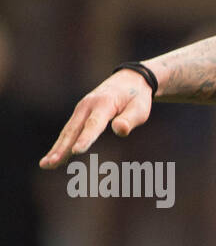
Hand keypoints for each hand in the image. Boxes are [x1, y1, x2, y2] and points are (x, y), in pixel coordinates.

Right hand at [40, 68, 154, 169]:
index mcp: (104, 104)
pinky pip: (69, 131)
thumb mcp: (140, 108)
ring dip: (56, 148)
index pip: (93, 124)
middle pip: (73, 130)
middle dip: (62, 148)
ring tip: (46, 164)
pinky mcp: (79, 114)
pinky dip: (61, 144)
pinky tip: (54, 157)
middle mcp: (87, 105)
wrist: (129, 80)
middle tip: (51, 163)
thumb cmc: (136, 97)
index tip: (76, 151)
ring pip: (67, 132)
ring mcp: (81, 109)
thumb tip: (120, 130)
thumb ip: (130, 119)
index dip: (85, 138)